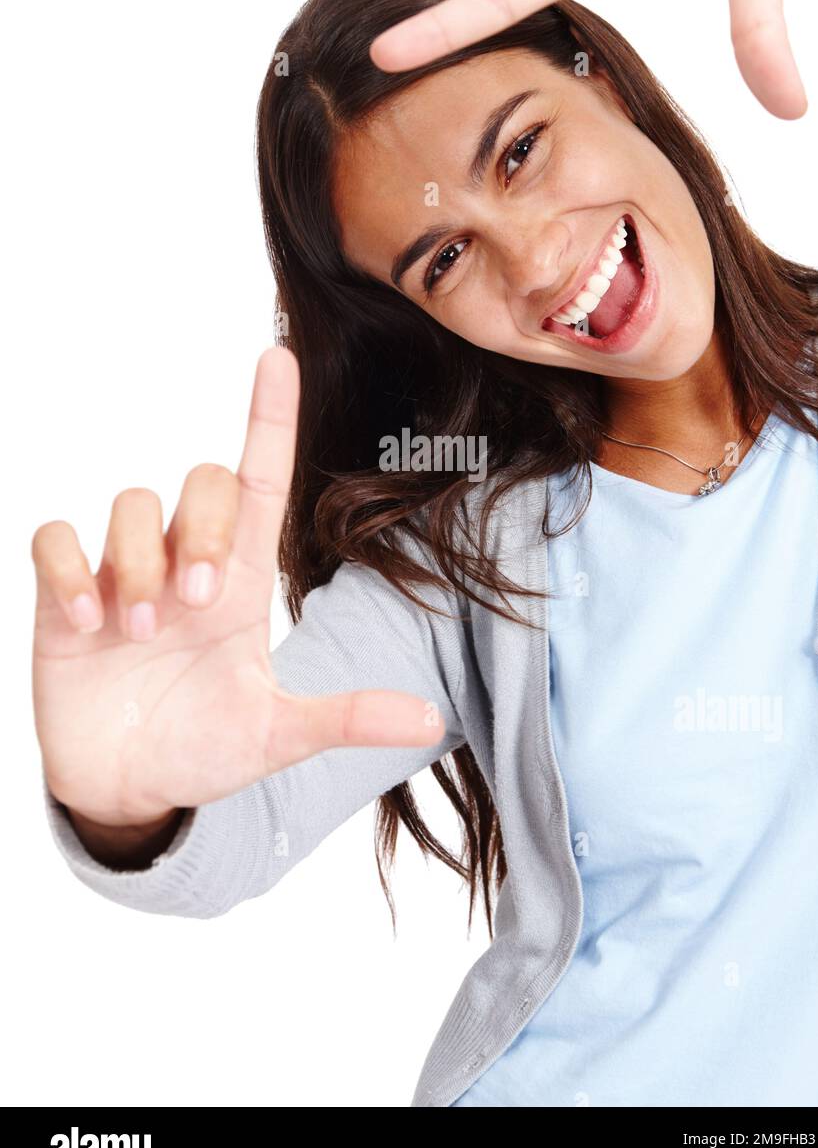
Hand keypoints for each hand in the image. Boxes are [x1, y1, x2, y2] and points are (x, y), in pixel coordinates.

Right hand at [31, 348, 436, 828]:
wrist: (129, 789)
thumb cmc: (204, 748)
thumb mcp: (277, 735)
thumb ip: (345, 717)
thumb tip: (431, 720)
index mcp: (242, 582)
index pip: (260, 480)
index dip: (269, 419)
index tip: (279, 357)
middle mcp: (185, 562)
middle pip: (203, 482)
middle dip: (202, 531)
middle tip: (194, 604)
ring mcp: (124, 575)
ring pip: (132, 503)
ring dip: (141, 562)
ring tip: (141, 631)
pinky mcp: (66, 596)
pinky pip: (57, 539)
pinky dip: (70, 571)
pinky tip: (87, 623)